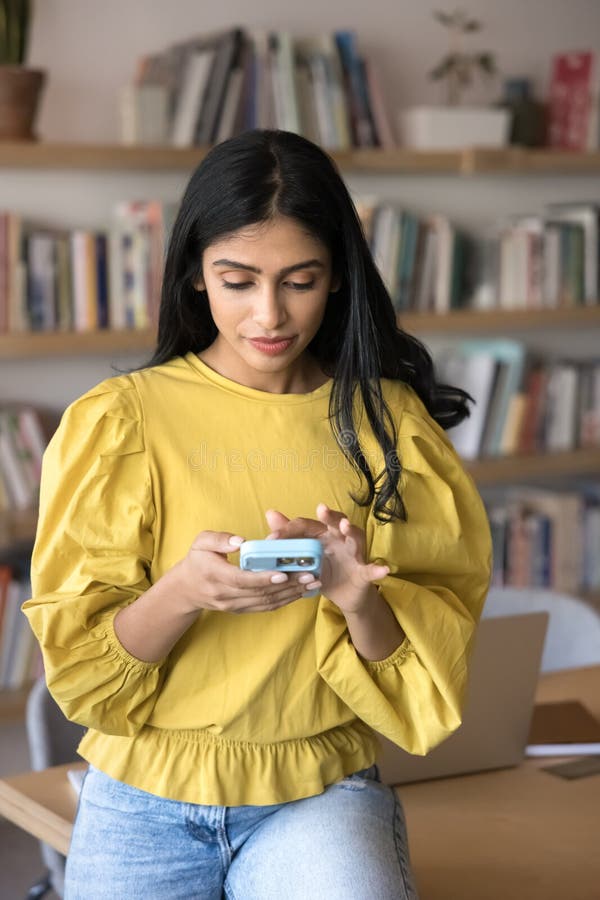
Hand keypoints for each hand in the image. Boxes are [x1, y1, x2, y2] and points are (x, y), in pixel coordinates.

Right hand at [175, 530, 319, 613]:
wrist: (187, 589)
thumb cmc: (197, 560)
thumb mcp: (201, 542)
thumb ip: (220, 539)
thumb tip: (241, 541)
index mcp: (215, 575)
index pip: (242, 580)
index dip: (263, 578)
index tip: (283, 572)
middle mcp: (225, 595)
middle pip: (260, 593)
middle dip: (287, 585)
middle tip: (309, 575)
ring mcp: (234, 605)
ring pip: (266, 602)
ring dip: (291, 594)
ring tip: (311, 583)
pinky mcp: (241, 610)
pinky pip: (266, 607)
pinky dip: (285, 600)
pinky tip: (300, 591)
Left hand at [265, 505, 388, 613]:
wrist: (345, 597)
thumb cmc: (324, 571)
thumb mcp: (305, 557)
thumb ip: (290, 537)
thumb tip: (270, 513)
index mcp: (323, 535)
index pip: (307, 525)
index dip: (289, 530)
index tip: (272, 539)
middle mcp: (339, 540)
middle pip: (336, 522)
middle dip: (330, 516)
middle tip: (322, 509)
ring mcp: (354, 555)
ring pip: (355, 539)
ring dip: (351, 532)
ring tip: (346, 527)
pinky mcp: (364, 573)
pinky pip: (371, 570)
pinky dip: (377, 569)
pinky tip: (381, 569)